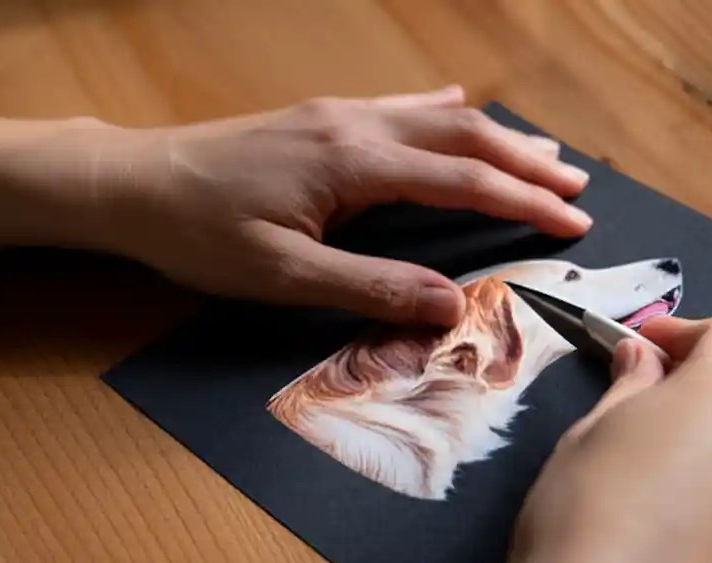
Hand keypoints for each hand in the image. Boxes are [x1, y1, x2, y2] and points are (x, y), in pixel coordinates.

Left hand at [80, 86, 590, 324]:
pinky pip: (399, 106)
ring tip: (544, 153)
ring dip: (497, 137)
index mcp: (356, 163)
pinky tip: (458, 106)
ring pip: (438, 116)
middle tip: (579, 185)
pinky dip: (442, 112)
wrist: (132, 182)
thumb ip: (372, 287)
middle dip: (528, 161)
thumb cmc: (199, 233)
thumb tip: (451, 306)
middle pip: (466, 137)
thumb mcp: (284, 276)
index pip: (464, 178)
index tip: (575, 220)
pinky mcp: (319, 118)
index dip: (526, 200)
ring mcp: (337, 115)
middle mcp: (356, 126)